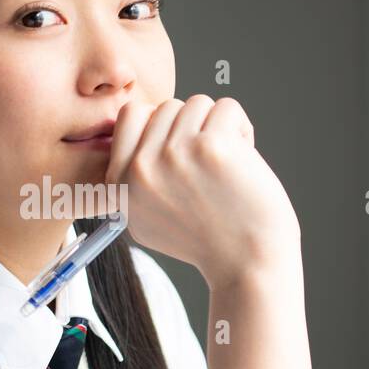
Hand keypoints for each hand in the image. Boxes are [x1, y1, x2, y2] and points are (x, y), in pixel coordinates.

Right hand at [105, 94, 301, 288]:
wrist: (247, 265)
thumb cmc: (208, 240)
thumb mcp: (148, 218)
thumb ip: (135, 177)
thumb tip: (138, 126)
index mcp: (121, 184)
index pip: (131, 115)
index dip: (162, 125)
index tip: (182, 151)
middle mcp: (141, 169)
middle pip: (167, 107)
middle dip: (193, 127)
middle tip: (209, 164)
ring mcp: (174, 155)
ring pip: (197, 104)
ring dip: (218, 127)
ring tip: (226, 165)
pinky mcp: (212, 147)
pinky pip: (227, 108)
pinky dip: (241, 128)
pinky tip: (244, 161)